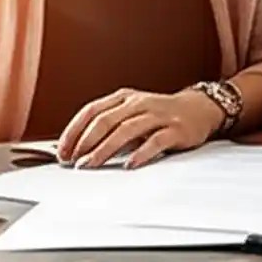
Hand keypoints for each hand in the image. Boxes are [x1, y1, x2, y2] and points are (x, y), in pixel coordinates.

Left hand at [57, 88, 223, 168]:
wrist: (199, 108)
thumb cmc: (159, 114)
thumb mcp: (131, 112)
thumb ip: (109, 125)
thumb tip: (78, 149)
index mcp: (124, 97)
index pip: (92, 110)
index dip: (74, 131)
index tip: (63, 151)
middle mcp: (138, 103)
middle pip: (106, 120)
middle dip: (86, 142)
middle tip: (74, 161)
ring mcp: (157, 115)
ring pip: (126, 130)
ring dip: (105, 149)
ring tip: (91, 164)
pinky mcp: (175, 129)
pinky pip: (155, 141)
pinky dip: (141, 152)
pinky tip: (129, 164)